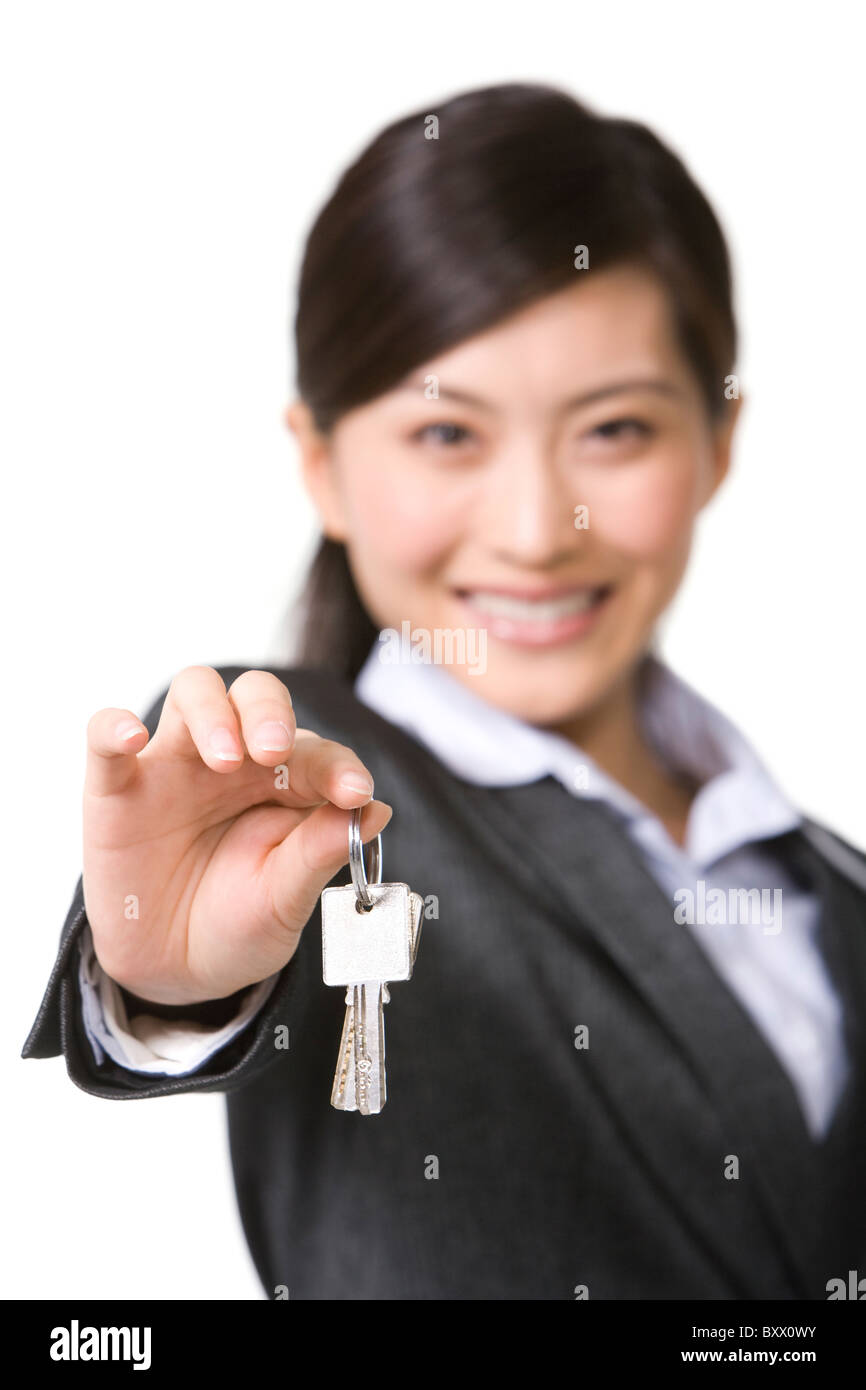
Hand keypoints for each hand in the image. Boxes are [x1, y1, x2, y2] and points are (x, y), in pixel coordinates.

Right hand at [82, 666, 390, 1004]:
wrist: (175, 968)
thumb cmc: (240, 922)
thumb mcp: (284, 899)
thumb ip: (319, 852)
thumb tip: (377, 809)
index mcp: (287, 782)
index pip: (317, 752)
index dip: (338, 766)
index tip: (354, 793)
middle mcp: (236, 759)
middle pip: (256, 695)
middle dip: (271, 713)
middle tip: (275, 751)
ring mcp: (176, 765)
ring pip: (195, 693)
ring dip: (214, 714)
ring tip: (226, 758)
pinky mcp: (118, 788)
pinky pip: (105, 740)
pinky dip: (114, 727)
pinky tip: (131, 735)